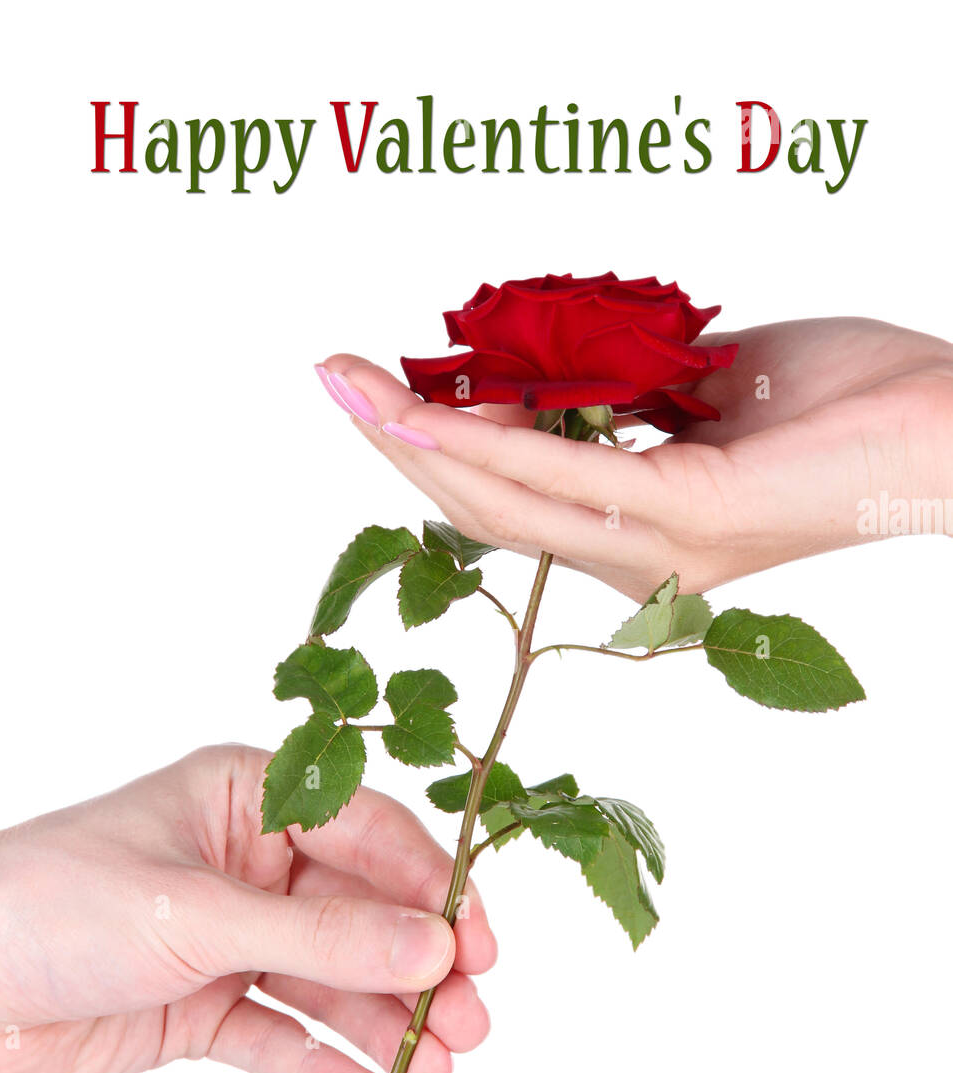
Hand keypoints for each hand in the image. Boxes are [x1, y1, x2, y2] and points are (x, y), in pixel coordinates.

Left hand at [0, 746, 493, 1072]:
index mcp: (248, 798)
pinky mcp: (203, 1007)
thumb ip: (321, 935)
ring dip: (383, 1028)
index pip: (368, 832)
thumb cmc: (51, 904)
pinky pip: (279, 1037)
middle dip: (418, 971)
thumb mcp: (197, 914)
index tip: (477, 943)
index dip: (430, 888)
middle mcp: (249, 864)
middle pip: (361, 915)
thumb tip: (434, 946)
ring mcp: (228, 939)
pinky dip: (322, 1069)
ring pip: (329, 983)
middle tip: (471, 1022)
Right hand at [318, 318, 952, 600]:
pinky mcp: (689, 516)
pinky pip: (561, 480)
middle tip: (328, 375)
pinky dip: (485, 443)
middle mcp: (636, 556)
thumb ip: (627, 394)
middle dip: (395, 441)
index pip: (511, 494)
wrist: (951, 428)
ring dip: (415, 440)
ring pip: (505, 502)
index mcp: (639, 528)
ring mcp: (658, 545)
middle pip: (485, 507)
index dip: (431, 445)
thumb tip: (556, 369)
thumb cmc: (850, 403)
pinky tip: (426, 412)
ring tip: (347, 384)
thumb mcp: (710, 386)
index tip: (370, 385)